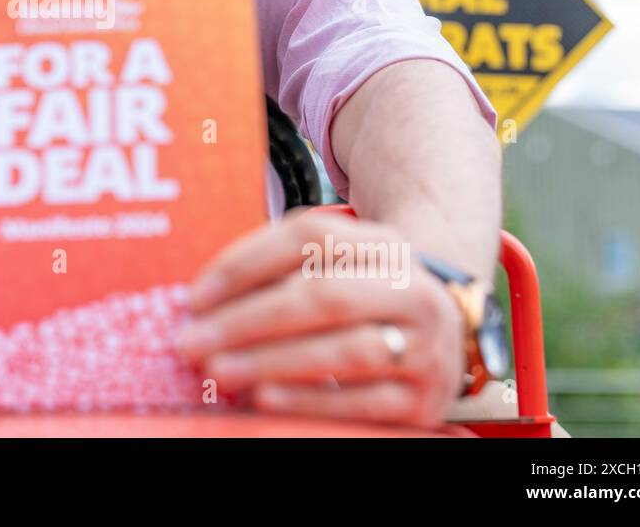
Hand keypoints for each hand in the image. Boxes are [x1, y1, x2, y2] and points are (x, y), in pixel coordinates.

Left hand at [175, 209, 464, 428]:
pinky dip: (310, 398)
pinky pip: (363, 401)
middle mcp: (412, 288)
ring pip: (345, 349)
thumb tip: (202, 304)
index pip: (308, 237)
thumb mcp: (336, 270)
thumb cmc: (364, 301)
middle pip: (323, 296)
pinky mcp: (426, 398)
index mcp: (382, 244)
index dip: (245, 264)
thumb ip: (277, 274)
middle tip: (194, 341)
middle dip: (248, 320)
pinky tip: (265, 397)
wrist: (445, 340)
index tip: (194, 297)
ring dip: (273, 361)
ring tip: (220, 369)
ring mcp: (425, 344)